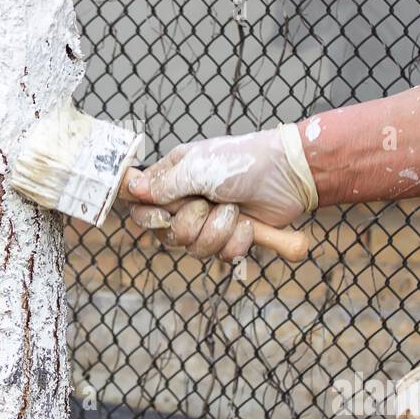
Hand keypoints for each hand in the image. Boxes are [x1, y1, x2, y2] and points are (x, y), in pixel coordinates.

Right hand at [125, 124, 315, 259]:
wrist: (290, 177)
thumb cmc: (244, 162)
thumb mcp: (199, 168)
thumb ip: (164, 184)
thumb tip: (129, 188)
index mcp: (174, 178)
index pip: (143, 206)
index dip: (150, 218)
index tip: (164, 216)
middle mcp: (187, 202)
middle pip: (167, 234)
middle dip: (192, 224)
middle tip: (209, 205)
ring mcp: (209, 222)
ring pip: (194, 249)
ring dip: (218, 231)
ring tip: (235, 211)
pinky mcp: (230, 238)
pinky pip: (221, 256)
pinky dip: (237, 242)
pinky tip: (248, 225)